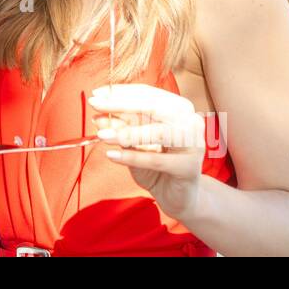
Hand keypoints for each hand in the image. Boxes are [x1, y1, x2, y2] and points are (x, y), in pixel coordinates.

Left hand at [89, 83, 208, 219]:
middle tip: (94, 104)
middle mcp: (191, 121)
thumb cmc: (157, 166)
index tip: (96, 93)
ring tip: (102, 135)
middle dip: (120, 105)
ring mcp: (193, 144)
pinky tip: (112, 155)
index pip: (148, 94)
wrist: (179, 196)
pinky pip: (156, 160)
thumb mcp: (135, 143)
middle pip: (153, 107)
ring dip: (126, 132)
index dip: (121, 92)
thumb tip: (99, 116)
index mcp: (179, 109)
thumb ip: (121, 128)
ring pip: (156, 133)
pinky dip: (132, 157)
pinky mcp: (188, 167)